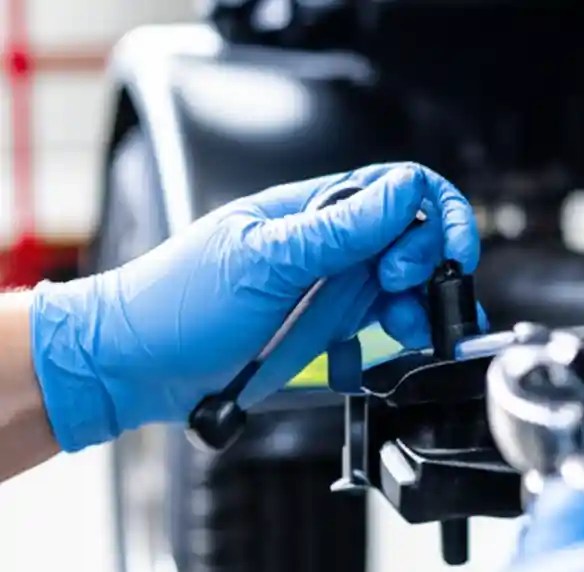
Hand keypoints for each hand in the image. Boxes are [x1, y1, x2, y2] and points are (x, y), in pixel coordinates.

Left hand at [30, 162, 478, 450]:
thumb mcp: (264, 261)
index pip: (403, 189)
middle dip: (428, 270)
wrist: (136, 366)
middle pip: (415, 242)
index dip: (436, 218)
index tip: (444, 258)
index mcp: (317, 210)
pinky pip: (382, 333)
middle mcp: (332, 246)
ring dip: (420, 312)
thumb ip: (339, 229)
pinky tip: (371, 359)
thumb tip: (402, 191)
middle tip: (399, 296)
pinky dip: (394, 348)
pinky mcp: (327, 331)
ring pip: (407, 290)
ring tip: (404, 334)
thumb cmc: (178, 304)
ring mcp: (331, 290)